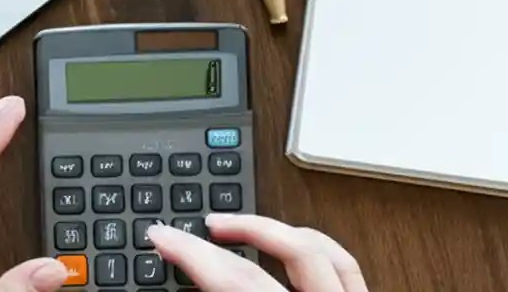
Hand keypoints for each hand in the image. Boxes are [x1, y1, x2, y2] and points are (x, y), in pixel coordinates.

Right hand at [148, 214, 368, 291]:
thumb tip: (183, 277)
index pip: (232, 282)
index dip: (190, 254)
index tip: (163, 237)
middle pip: (270, 257)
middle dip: (223, 235)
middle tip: (183, 231)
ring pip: (314, 249)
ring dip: (267, 229)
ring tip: (230, 226)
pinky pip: (345, 265)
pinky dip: (313, 244)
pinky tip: (289, 240)